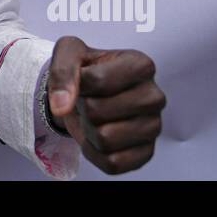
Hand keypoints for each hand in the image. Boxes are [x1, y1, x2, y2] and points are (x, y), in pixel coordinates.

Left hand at [48, 35, 165, 174]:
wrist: (90, 94)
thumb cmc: (86, 70)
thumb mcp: (69, 52)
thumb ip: (63, 70)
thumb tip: (62, 105)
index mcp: (141, 65)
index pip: (97, 80)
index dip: (78, 82)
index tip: (85, 78)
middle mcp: (154, 96)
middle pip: (97, 112)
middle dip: (82, 108)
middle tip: (89, 100)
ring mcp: (153, 127)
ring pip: (105, 139)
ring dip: (88, 130)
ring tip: (94, 118)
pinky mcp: (146, 153)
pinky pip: (112, 163)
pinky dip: (95, 153)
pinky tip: (97, 137)